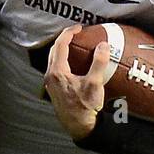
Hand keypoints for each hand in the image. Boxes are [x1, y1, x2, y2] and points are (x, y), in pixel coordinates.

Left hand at [45, 24, 113, 140]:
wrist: (78, 126)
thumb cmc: (85, 107)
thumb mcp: (94, 84)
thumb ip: (99, 63)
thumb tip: (103, 45)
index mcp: (58, 71)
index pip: (61, 45)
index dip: (69, 33)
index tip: (79, 27)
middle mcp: (50, 76)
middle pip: (54, 50)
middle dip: (64, 39)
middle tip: (76, 33)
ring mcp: (50, 83)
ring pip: (53, 59)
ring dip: (61, 49)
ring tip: (73, 45)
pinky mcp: (54, 89)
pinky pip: (55, 68)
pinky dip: (62, 60)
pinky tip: (71, 63)